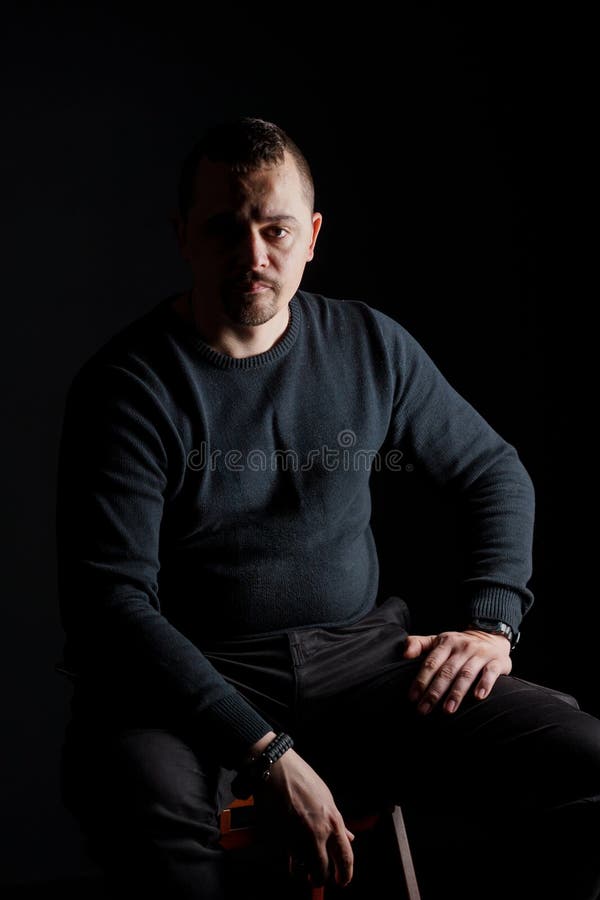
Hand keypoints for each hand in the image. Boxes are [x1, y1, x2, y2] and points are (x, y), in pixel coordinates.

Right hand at [258, 747, 354, 886]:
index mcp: (332, 822)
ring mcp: (295, 837)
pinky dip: (285, 853)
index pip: (345, 858)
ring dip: (301, 871)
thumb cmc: (301, 779)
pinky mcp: (276, 838)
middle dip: (319, 878)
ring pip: (300, 870)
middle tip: (316, 876)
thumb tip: (349, 838)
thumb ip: (337, 822)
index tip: (342, 881)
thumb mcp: (326, 798)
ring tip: (299, 865)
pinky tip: (286, 841)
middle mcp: (316, 833)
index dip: (345, 874)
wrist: (274, 769)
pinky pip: (283, 854)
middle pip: (321, 872)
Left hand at [403, 629, 511, 713]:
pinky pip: (490, 673)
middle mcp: (462, 647)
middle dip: (434, 692)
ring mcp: (480, 654)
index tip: (413, 698)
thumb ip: (419, 644)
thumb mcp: (438, 640)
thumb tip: (404, 653)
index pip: (431, 663)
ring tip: (447, 710)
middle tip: (424, 710)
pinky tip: (478, 697)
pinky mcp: (497, 661)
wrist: (490, 635)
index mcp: (446, 642)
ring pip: (466, 674)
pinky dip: (485, 684)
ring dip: (456, 693)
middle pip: (446, 672)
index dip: (421, 681)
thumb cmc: (458, 644)